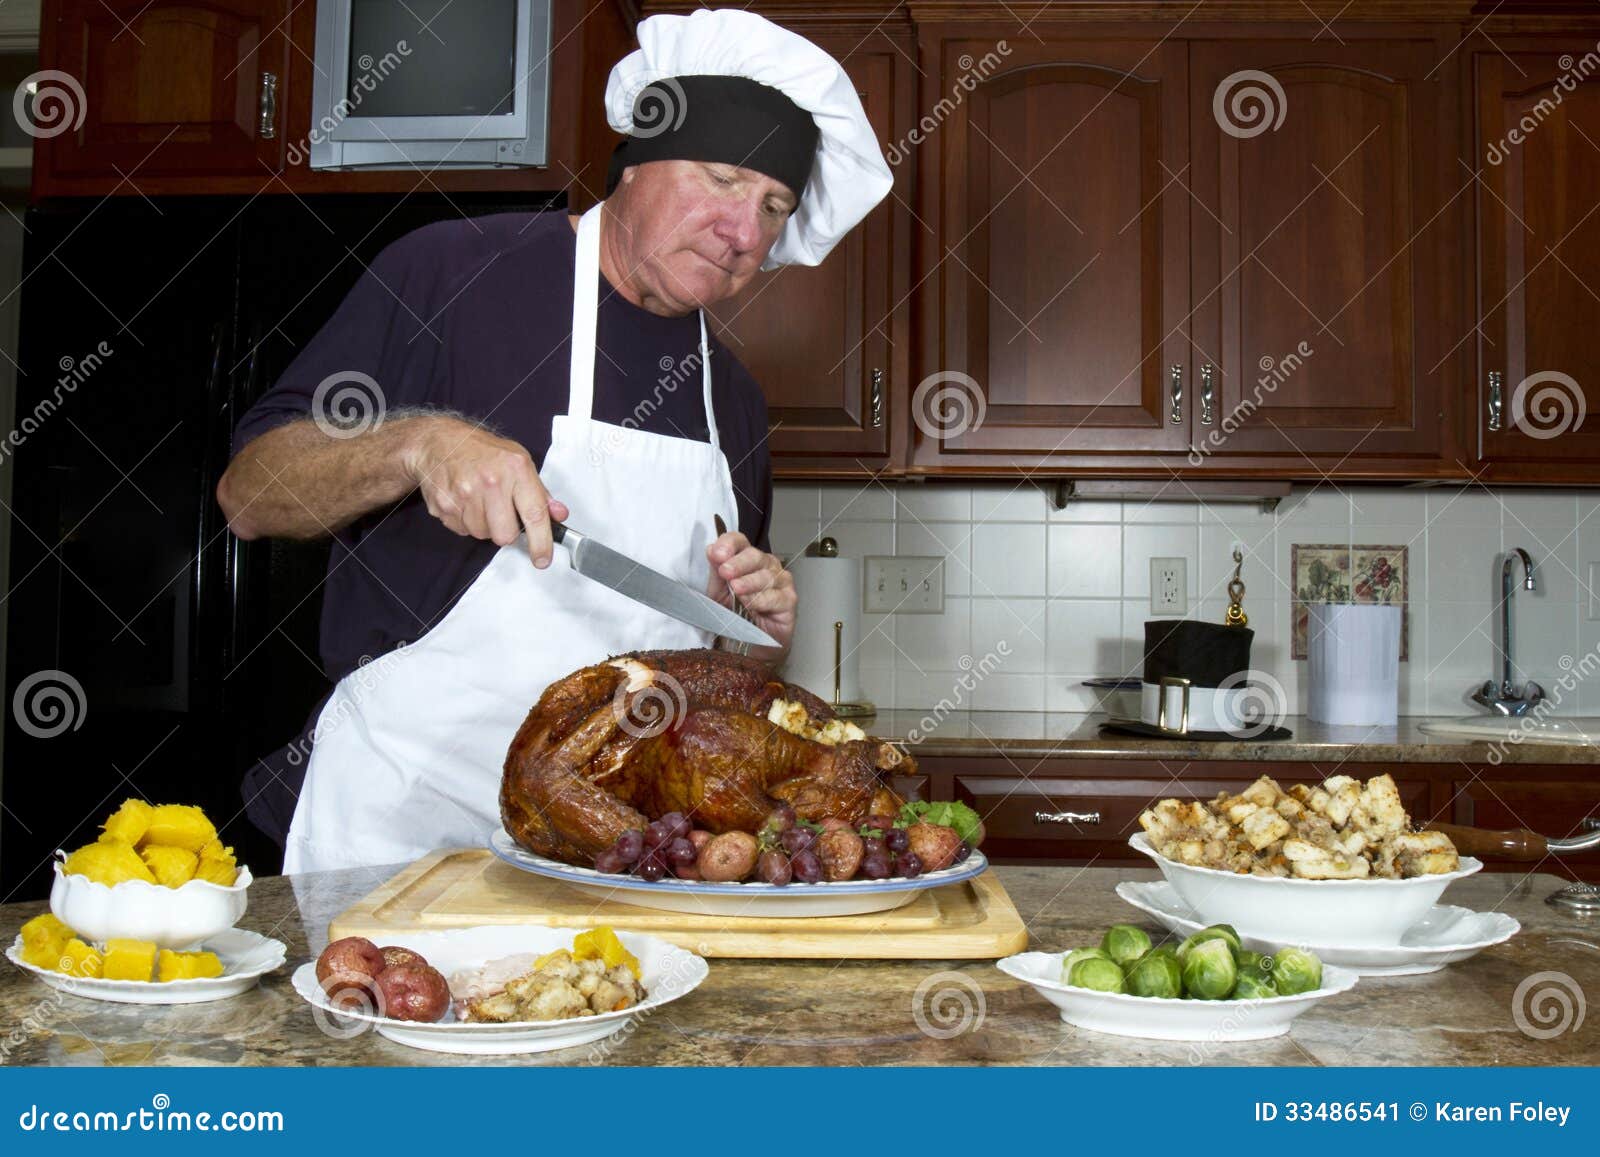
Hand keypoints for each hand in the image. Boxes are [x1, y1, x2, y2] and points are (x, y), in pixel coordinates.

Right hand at [405, 417, 568, 566]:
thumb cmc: (482, 451)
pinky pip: (462, 530)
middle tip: (501, 511)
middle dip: (505, 530)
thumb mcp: (519, 460)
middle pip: (505, 535)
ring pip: (482, 534)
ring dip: (484, 525)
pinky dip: (465, 521)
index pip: (534, 514)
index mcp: (515, 469)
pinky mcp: (444, 505)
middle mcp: (491, 482)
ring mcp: (464, 494)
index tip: (542, 559)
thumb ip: (540, 491)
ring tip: (480, 501)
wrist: (439, 442)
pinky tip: (464, 501)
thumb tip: (558, 514)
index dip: (541, 543)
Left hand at [707, 530, 795, 658]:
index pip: (739, 541)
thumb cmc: (737, 615)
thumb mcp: (718, 593)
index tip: (716, 554)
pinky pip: (776, 597)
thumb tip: (711, 550)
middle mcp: (765, 566)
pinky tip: (751, 603)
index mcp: (746, 559)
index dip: (728, 544)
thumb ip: (716, 572)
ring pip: (766, 576)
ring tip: (736, 589)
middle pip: (754, 556)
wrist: (751, 644)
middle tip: (726, 572)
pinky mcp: (789, 600)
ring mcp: (780, 581)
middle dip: (738, 563)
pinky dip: (762, 599)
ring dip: (749, 582)